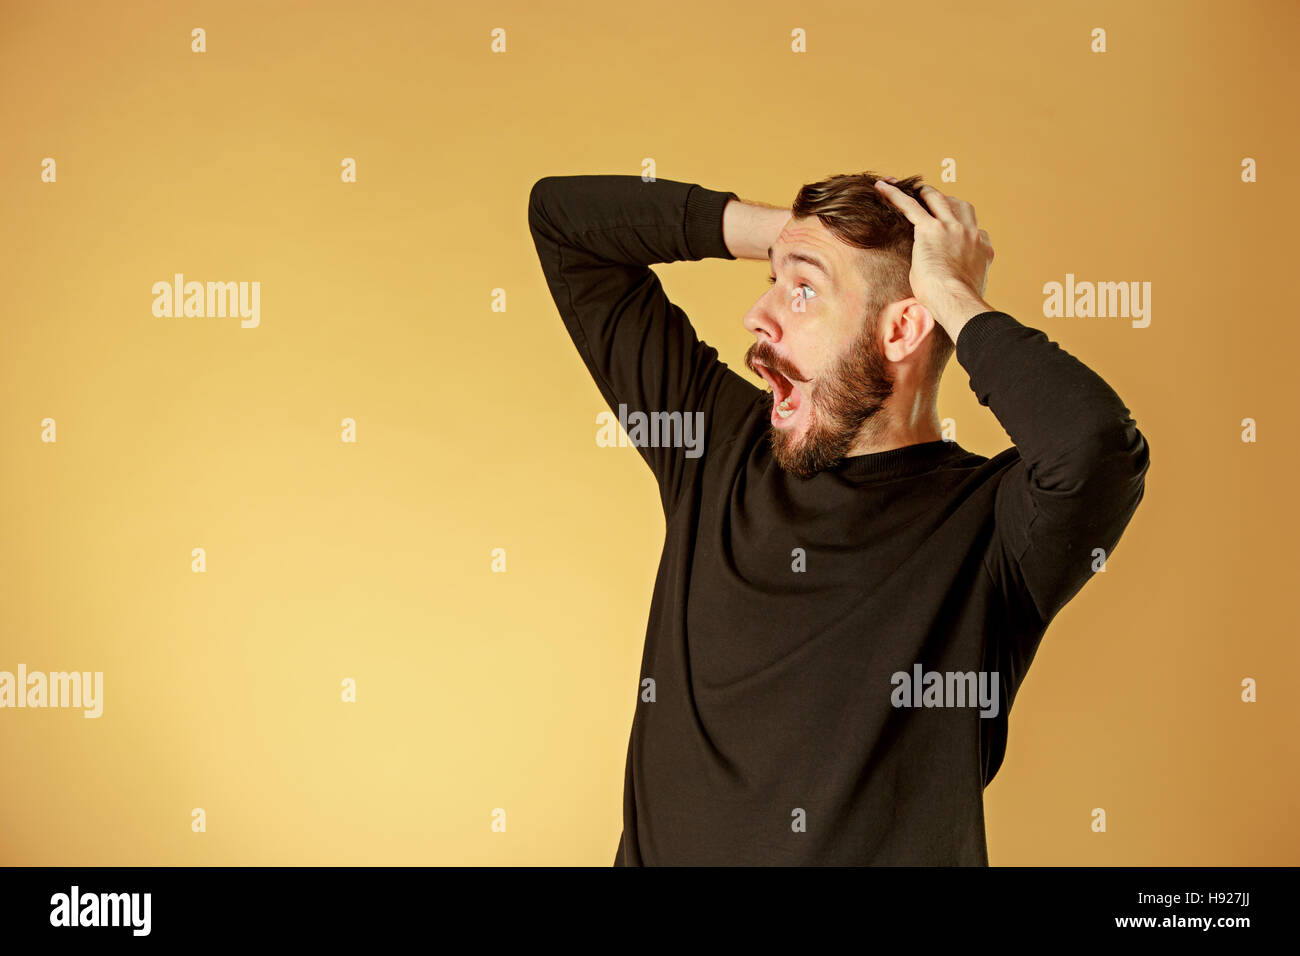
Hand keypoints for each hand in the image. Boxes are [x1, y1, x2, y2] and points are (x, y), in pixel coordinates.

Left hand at [873, 179, 994, 333]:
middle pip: (960, 206)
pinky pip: (910, 206)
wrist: (958, 302)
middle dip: (946, 201)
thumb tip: (952, 299)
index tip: (958, 233)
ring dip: (923, 192)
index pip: (977, 231)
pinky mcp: (930, 230)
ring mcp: (952, 228)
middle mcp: (971, 233)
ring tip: (910, 188)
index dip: (965, 230)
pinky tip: (882, 188)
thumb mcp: (968, 292)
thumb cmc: (960, 306)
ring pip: (937, 200)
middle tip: (932, 199)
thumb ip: (964, 283)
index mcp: (983, 249)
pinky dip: (895, 196)